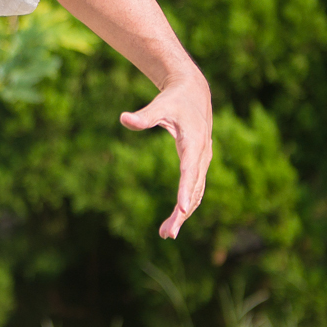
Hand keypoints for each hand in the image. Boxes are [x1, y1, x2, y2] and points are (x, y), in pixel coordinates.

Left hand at [119, 69, 212, 238]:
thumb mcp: (160, 105)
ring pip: (196, 193)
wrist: (194, 92)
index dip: (185, 190)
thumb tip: (123, 119)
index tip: (181, 209)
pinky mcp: (199, 165)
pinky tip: (175, 219)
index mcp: (195, 142)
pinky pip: (195, 189)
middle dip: (181, 213)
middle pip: (193, 189)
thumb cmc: (175, 99)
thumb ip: (144, 116)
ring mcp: (203, 162)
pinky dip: (186, 205)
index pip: (189, 170)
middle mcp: (202, 155)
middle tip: (167, 234)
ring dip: (183, 215)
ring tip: (166, 234)